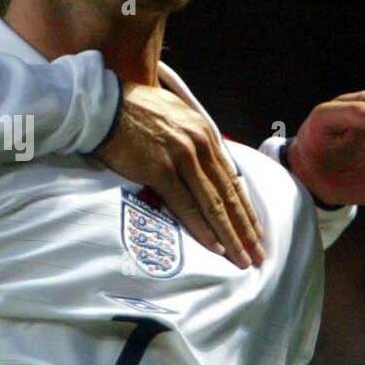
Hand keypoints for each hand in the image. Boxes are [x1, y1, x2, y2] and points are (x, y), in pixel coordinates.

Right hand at [95, 83, 265, 267]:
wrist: (105, 106)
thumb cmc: (136, 110)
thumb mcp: (177, 117)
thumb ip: (194, 140)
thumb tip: (204, 164)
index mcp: (206, 134)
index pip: (231, 179)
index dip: (245, 208)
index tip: (255, 230)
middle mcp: (200, 146)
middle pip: (228, 195)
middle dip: (246, 228)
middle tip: (259, 253)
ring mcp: (182, 159)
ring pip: (213, 204)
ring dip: (231, 235)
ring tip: (243, 258)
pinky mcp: (160, 171)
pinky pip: (186, 206)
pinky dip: (203, 228)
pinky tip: (216, 247)